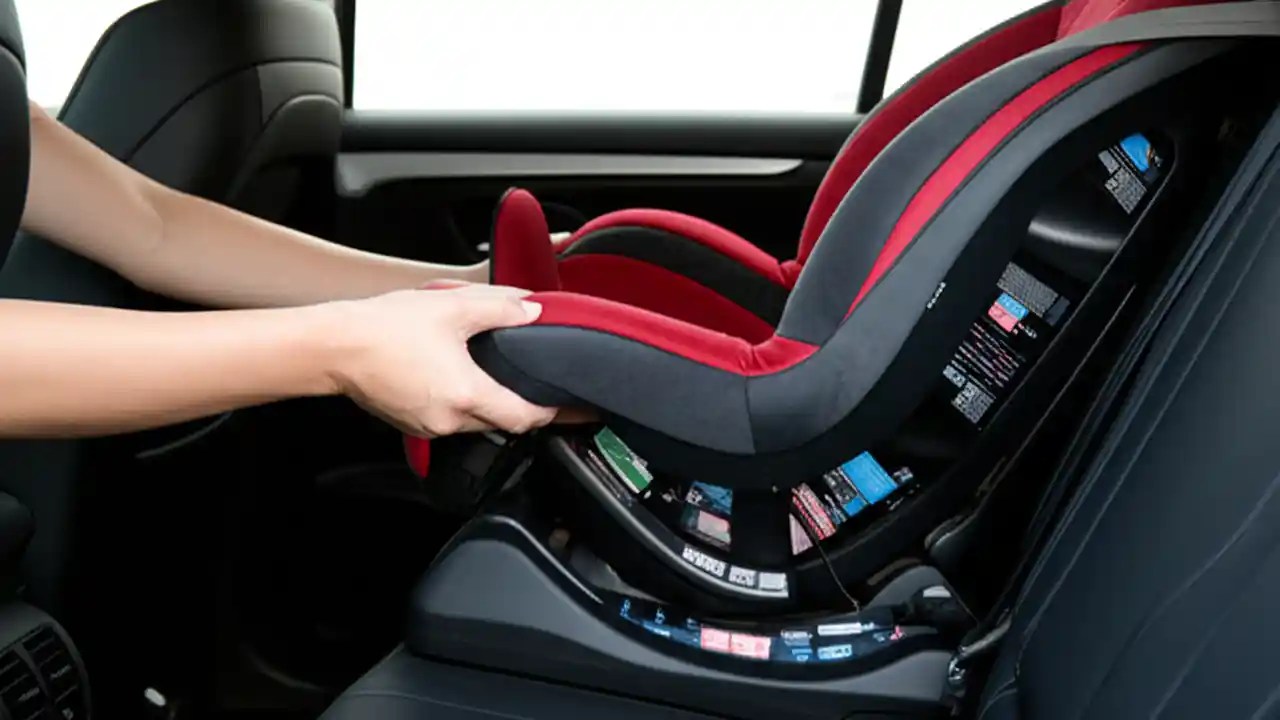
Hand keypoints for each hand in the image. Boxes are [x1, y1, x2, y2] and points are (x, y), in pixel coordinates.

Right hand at [324, 284, 557, 437]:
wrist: (333, 347)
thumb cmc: (385, 328)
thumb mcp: (452, 307)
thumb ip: (500, 308)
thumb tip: (533, 310)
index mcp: (467, 395)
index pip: (525, 418)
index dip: (553, 413)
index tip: (572, 409)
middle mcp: (449, 420)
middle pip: (502, 422)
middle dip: (521, 406)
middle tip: (539, 388)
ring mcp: (427, 427)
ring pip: (474, 422)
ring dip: (488, 403)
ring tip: (491, 374)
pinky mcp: (409, 424)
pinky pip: (448, 420)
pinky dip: (460, 404)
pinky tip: (454, 378)